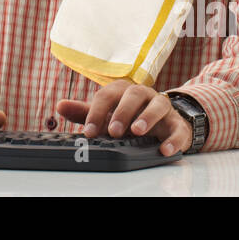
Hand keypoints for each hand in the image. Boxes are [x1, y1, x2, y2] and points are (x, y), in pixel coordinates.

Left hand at [55, 79, 193, 155]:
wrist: (163, 122)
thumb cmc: (130, 116)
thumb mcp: (107, 114)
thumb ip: (85, 111)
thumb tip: (60, 106)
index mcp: (123, 90)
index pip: (108, 95)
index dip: (97, 112)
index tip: (90, 131)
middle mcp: (143, 94)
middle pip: (133, 95)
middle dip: (122, 112)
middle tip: (113, 131)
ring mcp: (162, 107)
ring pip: (157, 105)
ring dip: (147, 117)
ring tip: (137, 131)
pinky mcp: (177, 123)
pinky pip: (178, 128)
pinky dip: (173, 139)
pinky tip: (164, 148)